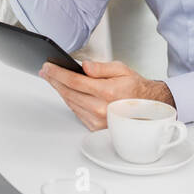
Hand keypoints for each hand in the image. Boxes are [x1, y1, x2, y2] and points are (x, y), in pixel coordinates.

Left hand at [38, 59, 174, 131]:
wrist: (148, 107)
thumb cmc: (135, 88)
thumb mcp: (121, 69)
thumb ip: (101, 68)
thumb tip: (84, 66)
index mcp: (108, 92)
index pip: (74, 81)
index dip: (58, 73)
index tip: (48, 66)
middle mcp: (101, 108)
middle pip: (68, 92)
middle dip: (54, 80)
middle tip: (45, 70)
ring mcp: (97, 120)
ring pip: (70, 102)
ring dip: (59, 90)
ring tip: (52, 78)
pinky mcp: (95, 127)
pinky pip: (76, 111)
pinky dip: (69, 100)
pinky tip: (65, 91)